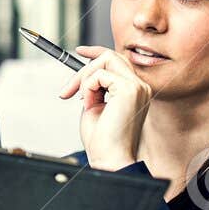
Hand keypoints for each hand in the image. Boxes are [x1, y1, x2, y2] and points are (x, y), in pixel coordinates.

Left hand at [61, 44, 151, 171]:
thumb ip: (95, 88)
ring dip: (84, 79)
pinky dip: (87, 89)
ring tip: (83, 102)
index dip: (97, 51)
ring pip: (105, 60)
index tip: (79, 51)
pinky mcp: (129, 89)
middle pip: (110, 56)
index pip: (118, 60)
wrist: (109, 158)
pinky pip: (99, 74)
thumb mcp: (95, 107)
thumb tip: (85, 74)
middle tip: (68, 92)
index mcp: (134, 91)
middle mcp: (140, 86)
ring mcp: (137, 87)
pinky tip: (90, 106)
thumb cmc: (102, 140)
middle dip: (83, 70)